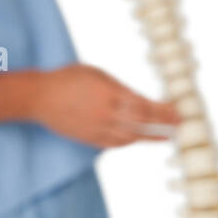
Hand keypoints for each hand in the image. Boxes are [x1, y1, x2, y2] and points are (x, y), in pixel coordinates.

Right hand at [33, 64, 179, 147]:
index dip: (164, 110)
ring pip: (130, 137)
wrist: (39, 97)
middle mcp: (106, 113)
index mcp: (109, 93)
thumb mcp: (97, 74)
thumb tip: (138, 99)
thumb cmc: (67, 79)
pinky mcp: (89, 138)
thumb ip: (119, 88)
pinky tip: (138, 138)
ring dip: (150, 137)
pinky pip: (114, 144)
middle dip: (163, 124)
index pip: (145, 105)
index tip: (177, 111)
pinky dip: (129, 141)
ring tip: (165, 135)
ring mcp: (97, 128)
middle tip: (179, 125)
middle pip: (142, 123)